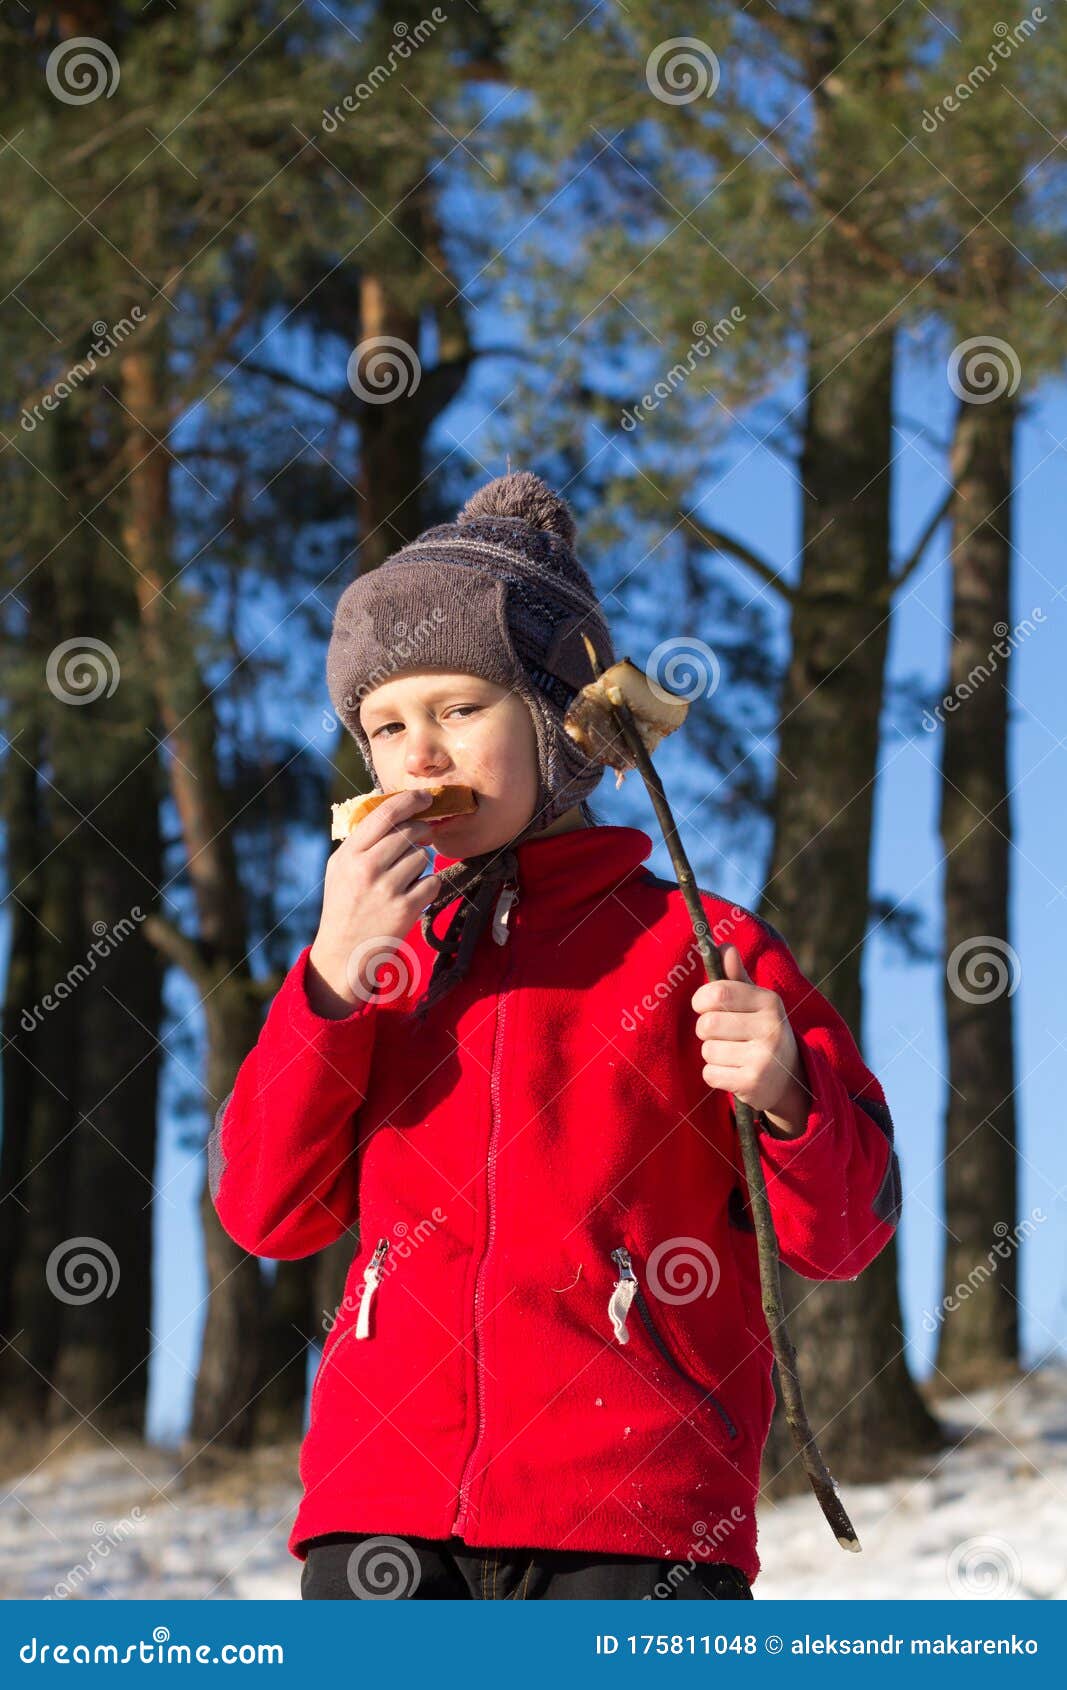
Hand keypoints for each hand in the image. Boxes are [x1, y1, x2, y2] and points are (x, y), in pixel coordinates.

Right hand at [308, 788, 439, 1011]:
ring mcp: (387, 890)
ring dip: (420, 863)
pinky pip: (432, 881)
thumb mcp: (340, 867)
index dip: (410, 800)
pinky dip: (428, 885)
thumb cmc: (344, 904)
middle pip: (410, 832)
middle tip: (422, 835)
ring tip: (404, 877)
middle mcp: (367, 868)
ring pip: (423, 856)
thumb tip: (391, 805)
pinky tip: (412, 894)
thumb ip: (362, 839)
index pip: (385, 814)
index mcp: (350, 854)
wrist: (344, 953)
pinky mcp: (405, 910)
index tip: (425, 796)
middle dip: (422, 830)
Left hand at [690, 944, 810, 1136]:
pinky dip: (715, 1074)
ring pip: (708, 1051)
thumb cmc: (761, 1030)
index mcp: (769, 1001)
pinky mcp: (754, 1083)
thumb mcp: (755, 1002)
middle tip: (722, 1034)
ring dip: (712, 1054)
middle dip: (705, 1030)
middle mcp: (771, 1028)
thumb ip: (736, 977)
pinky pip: (710, 1074)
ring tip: (733, 1054)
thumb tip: (724, 946)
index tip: (703, 1005)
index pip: (718, 993)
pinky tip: (734, 1072)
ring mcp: (764, 1058)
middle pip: (707, 1024)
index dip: (701, 1000)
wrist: (788, 1078)